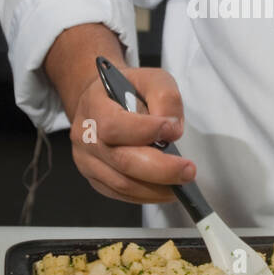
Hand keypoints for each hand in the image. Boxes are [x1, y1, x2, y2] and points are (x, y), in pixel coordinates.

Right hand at [69, 64, 194, 204]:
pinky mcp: (95, 178)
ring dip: (157, 188)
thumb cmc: (128, 90)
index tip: (172, 129)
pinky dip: (147, 196)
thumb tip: (172, 132)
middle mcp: (85, 136)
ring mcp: (87, 161)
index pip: (114, 125)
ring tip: (182, 182)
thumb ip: (165, 97)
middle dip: (160, 169)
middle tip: (188, 170)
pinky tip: (166, 189)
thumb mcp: (152, 78)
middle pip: (121, 160)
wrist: (104, 101)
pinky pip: (121, 194)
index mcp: (94, 106)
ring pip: (122, 183)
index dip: (144, 131)